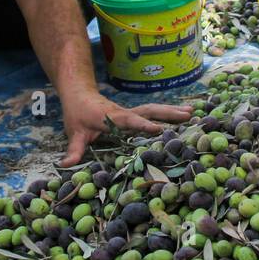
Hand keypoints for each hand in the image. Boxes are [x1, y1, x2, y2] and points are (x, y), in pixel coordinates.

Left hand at [59, 91, 191, 167]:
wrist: (79, 94)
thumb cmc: (77, 114)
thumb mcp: (74, 132)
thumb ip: (73, 149)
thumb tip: (65, 164)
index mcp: (111, 117)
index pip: (130, 121)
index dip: (143, 125)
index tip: (158, 129)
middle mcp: (124, 113)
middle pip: (149, 111)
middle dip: (168, 114)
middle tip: (189, 115)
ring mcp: (130, 112)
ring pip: (153, 109)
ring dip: (172, 111)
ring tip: (193, 113)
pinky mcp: (133, 114)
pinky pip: (152, 112)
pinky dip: (167, 113)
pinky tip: (181, 115)